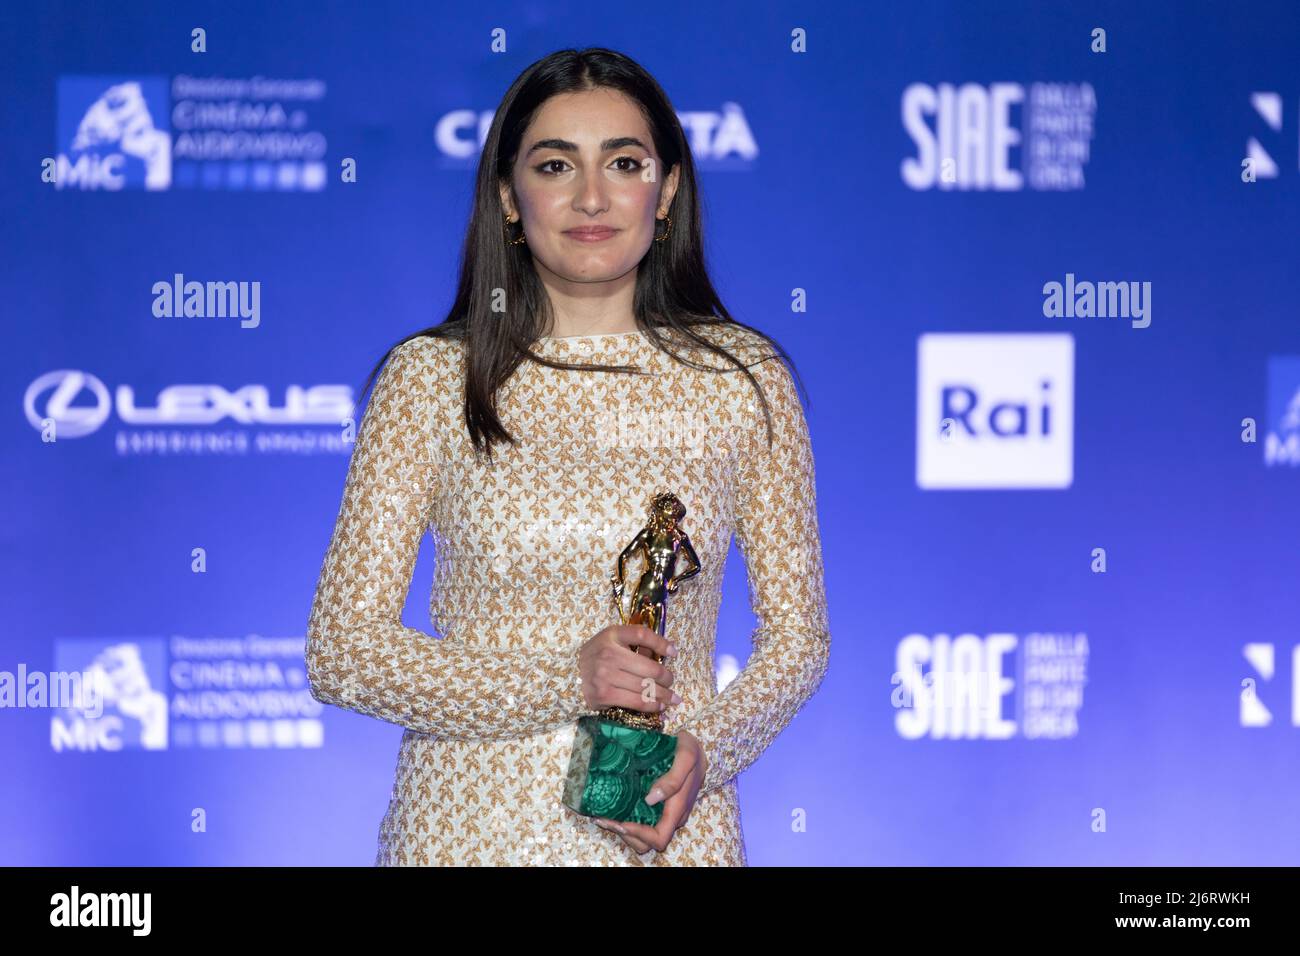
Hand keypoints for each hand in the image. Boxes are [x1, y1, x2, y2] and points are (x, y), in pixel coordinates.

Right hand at [578, 624, 679, 713]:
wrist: (567, 677)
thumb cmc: (595, 657)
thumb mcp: (610, 642)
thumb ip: (633, 644)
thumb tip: (665, 652)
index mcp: (612, 635)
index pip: (642, 635)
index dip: (661, 643)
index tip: (673, 652)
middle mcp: (609, 654)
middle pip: (650, 668)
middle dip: (667, 678)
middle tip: (671, 682)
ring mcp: (606, 675)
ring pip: (646, 687)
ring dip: (664, 695)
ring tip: (672, 698)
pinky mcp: (605, 695)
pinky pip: (637, 701)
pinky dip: (652, 705)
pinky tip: (659, 706)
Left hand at [594, 731, 706, 854]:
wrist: (693, 746)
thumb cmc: (689, 749)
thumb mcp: (686, 756)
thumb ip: (674, 778)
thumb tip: (651, 799)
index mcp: (678, 808)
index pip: (659, 837)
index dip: (639, 835)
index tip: (620, 822)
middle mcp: (671, 816)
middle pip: (647, 842)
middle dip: (624, 834)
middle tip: (604, 819)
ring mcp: (664, 812)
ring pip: (642, 835)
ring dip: (622, 830)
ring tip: (603, 816)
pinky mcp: (657, 806)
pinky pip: (640, 821)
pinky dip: (624, 820)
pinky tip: (610, 809)